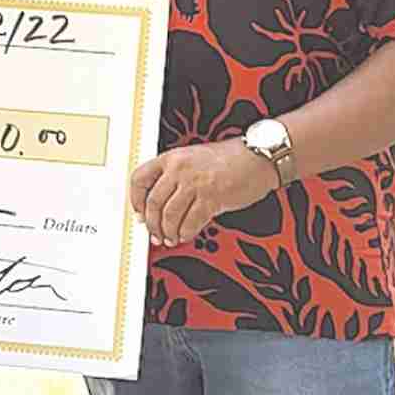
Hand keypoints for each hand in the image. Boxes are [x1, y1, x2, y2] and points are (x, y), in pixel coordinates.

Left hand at [130, 138, 275, 245]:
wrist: (258, 157)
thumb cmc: (229, 158)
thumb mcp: (193, 157)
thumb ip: (174, 175)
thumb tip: (157, 202)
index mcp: (171, 158)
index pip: (139, 179)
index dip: (135, 200)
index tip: (139, 213)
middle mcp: (180, 170)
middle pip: (153, 203)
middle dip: (152, 223)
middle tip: (154, 233)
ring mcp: (195, 184)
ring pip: (169, 216)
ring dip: (167, 232)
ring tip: (170, 238)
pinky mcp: (212, 198)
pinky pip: (190, 223)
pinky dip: (185, 233)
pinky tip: (185, 235)